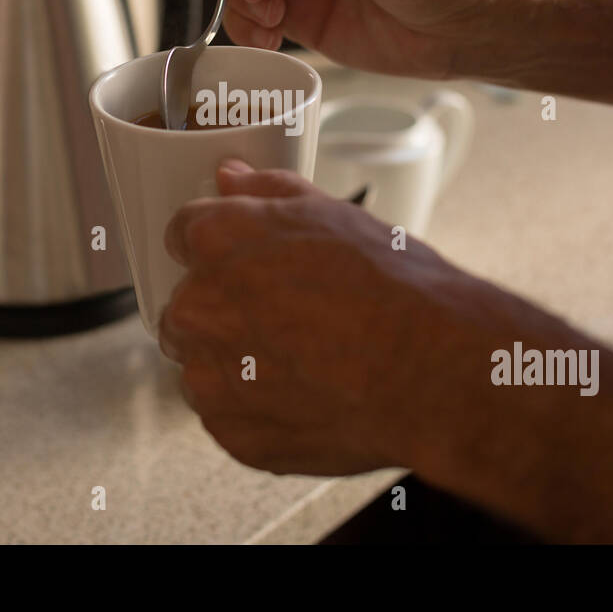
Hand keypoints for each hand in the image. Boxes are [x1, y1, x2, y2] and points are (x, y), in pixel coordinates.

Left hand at [158, 158, 487, 475]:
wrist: (430, 372)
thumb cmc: (391, 291)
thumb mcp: (331, 214)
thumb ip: (267, 191)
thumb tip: (233, 178)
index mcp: (216, 243)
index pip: (183, 235)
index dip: (221, 248)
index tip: (249, 264)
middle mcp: (199, 308)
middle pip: (188, 305)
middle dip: (227, 309)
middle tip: (289, 317)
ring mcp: (211, 377)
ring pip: (202, 366)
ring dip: (236, 364)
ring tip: (303, 361)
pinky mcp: (232, 433)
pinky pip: (227, 417)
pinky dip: (256, 410)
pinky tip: (306, 394)